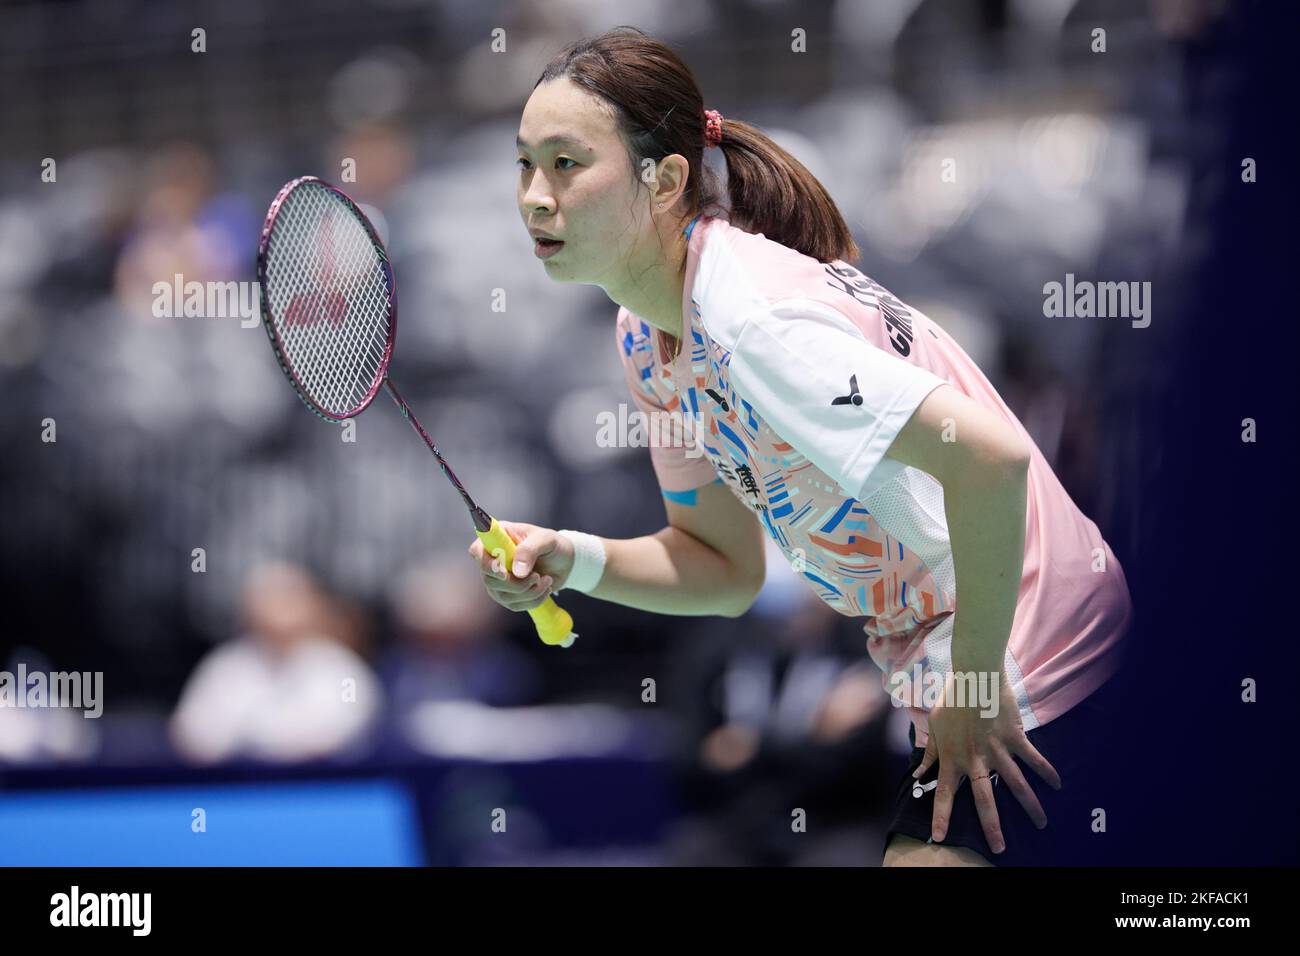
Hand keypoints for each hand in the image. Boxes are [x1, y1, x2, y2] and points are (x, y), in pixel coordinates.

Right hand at [467, 521, 574, 612]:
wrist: (565, 561)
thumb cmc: (552, 545)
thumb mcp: (545, 539)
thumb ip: (529, 550)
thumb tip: (517, 572)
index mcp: (498, 538)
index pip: (477, 550)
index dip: (486, 563)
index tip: (504, 572)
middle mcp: (493, 559)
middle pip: (489, 579)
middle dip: (516, 583)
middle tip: (537, 576)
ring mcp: (498, 579)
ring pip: (502, 595)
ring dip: (528, 592)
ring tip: (546, 580)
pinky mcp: (508, 595)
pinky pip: (514, 605)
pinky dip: (533, 600)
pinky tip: (545, 588)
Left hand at [914, 669, 1061, 853]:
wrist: (975, 674)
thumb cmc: (952, 699)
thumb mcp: (935, 725)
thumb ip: (929, 752)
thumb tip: (918, 774)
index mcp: (953, 758)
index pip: (944, 793)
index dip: (941, 816)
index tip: (939, 837)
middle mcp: (975, 759)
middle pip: (984, 800)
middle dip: (992, 826)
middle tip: (999, 848)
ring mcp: (997, 750)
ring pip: (1016, 784)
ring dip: (1030, 806)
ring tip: (1042, 824)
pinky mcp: (1015, 738)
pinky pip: (1033, 759)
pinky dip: (1046, 771)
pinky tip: (1058, 785)